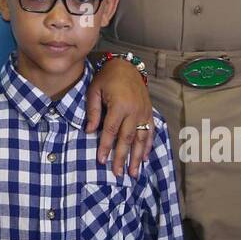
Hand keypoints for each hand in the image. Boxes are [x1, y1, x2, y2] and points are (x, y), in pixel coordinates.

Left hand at [86, 58, 153, 177]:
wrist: (126, 65)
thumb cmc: (107, 77)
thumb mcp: (94, 90)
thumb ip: (93, 111)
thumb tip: (90, 131)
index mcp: (119, 105)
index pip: (111, 131)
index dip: (106, 146)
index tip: (101, 160)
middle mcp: (134, 111)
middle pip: (127, 138)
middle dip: (122, 157)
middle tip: (118, 173)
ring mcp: (144, 112)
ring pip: (141, 139)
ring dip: (137, 157)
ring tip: (133, 173)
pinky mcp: (149, 112)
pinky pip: (150, 131)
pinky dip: (148, 145)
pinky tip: (144, 157)